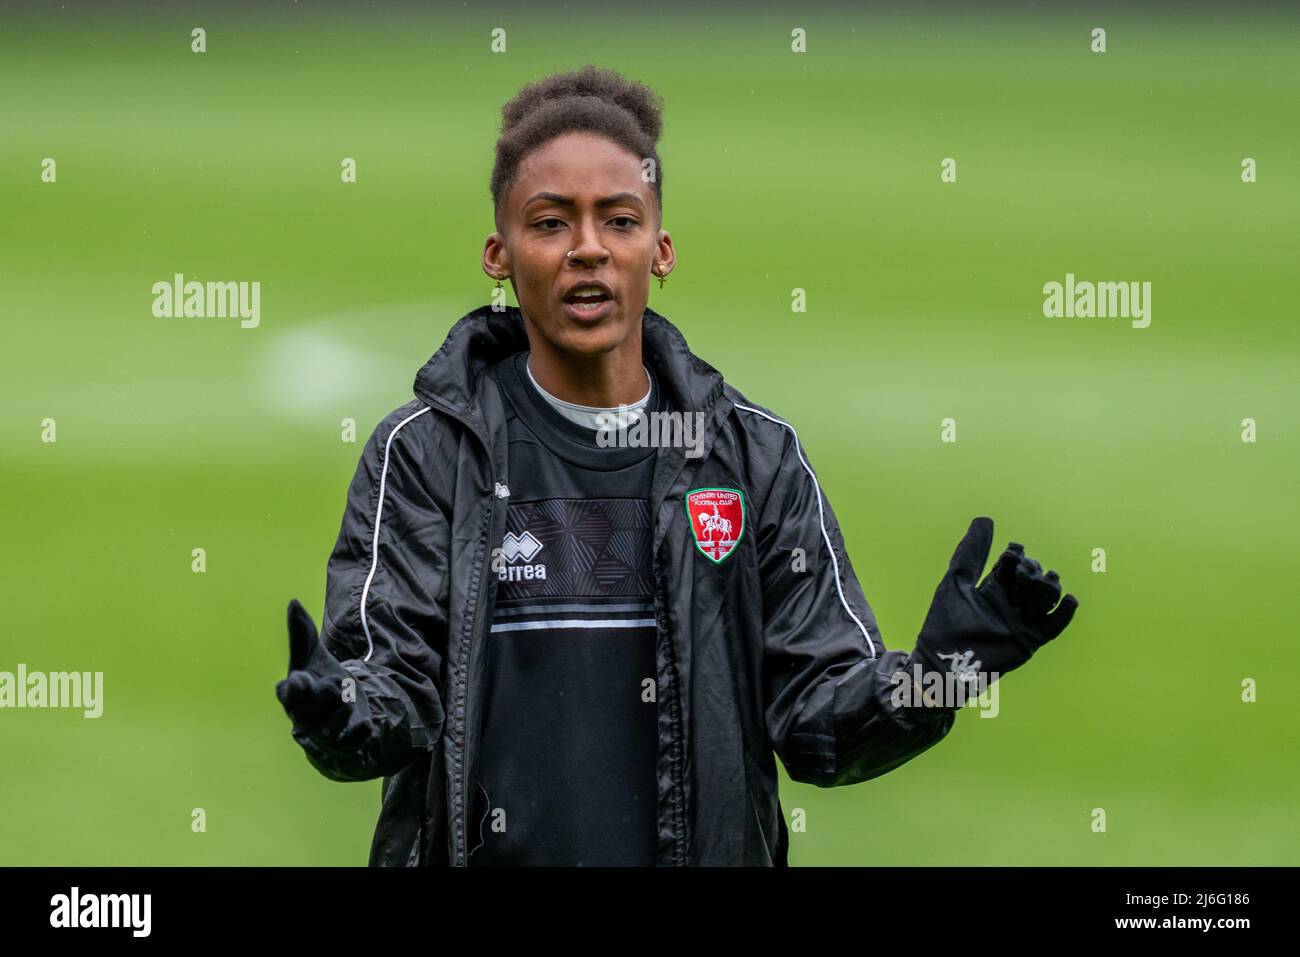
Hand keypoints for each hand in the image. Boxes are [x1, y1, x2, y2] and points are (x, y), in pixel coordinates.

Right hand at [275, 599, 372, 749]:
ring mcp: (320, 737)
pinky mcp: (342, 747)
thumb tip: (293, 603)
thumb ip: (302, 632)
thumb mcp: (314, 655)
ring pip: (328, 729)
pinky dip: (358, 732)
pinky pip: (349, 744)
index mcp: (292, 697)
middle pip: (308, 713)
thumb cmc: (322, 678)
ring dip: (344, 709)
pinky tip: (365, 722)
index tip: (303, 679)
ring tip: (349, 698)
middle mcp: (302, 720)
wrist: (346, 705)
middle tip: (339, 682)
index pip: (287, 696)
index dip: (294, 689)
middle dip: (329, 693)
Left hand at [909, 517, 1077, 704]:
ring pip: (1045, 599)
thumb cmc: (945, 622)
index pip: (1011, 565)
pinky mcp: (1030, 640)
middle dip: (1032, 572)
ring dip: (1049, 587)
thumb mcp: (957, 582)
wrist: (945, 663)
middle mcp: (1009, 603)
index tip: (1014, 551)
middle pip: (1031, 580)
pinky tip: (1069, 599)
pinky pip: (1055, 626)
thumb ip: (971, 553)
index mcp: (991, 587)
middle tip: (1025, 573)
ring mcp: (1021, 621)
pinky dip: (1065, 613)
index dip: (1016, 556)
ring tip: (1045, 581)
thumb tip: (985, 519)